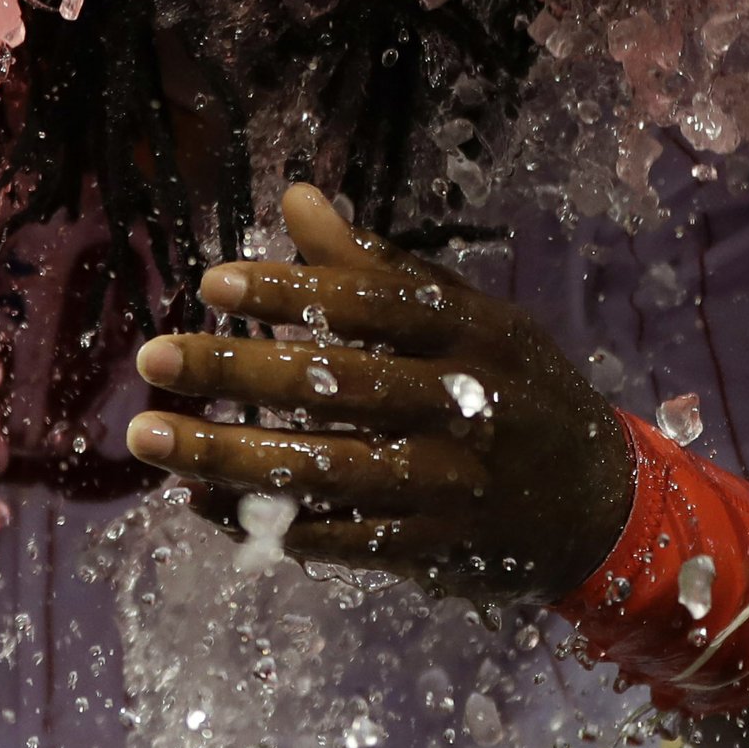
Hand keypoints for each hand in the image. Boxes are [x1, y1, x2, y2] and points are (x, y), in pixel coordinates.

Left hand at [123, 185, 632, 601]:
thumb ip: (377, 264)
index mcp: (475, 333)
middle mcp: (465, 407)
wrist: (601, 509)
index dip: (293, 291)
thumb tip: (297, 197)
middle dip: (238, 371)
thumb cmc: (515, 389)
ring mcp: (449, 486)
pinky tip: (199, 502)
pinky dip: (263, 522)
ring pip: (325, 471)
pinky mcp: (431, 549)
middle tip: (152, 358)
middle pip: (339, 387)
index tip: (212, 284)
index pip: (375, 305)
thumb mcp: (468, 315)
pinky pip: (335, 538)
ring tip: (147, 437)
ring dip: (227, 457)